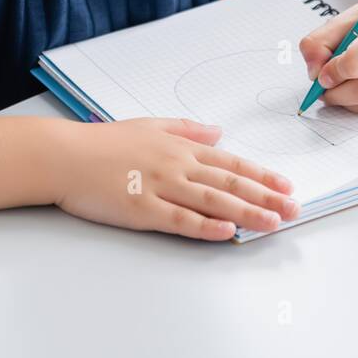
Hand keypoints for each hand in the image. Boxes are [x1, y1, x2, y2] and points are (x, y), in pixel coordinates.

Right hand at [53, 117, 298, 240]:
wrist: (64, 155)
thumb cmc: (102, 142)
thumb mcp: (149, 125)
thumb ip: (186, 129)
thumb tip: (218, 131)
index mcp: (179, 147)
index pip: (230, 163)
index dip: (261, 176)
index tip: (286, 186)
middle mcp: (176, 165)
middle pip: (229, 183)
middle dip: (266, 197)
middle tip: (294, 209)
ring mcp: (159, 187)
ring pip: (212, 200)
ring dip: (246, 212)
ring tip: (273, 223)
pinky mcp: (141, 209)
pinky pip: (179, 219)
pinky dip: (206, 226)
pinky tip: (227, 232)